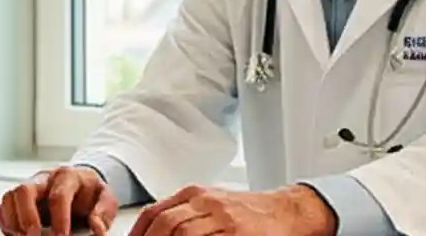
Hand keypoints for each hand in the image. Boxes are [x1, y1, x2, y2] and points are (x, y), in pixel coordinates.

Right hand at [0, 165, 119, 235]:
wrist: (81, 185)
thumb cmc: (90, 193)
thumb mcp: (106, 199)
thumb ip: (103, 212)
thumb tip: (96, 228)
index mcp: (67, 177)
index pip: (58, 196)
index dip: (59, 220)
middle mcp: (44, 179)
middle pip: (25, 190)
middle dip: (27, 218)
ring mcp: (29, 187)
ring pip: (9, 197)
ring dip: (14, 222)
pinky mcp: (18, 198)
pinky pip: (3, 207)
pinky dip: (6, 223)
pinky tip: (17, 234)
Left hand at [128, 184, 334, 235]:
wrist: (287, 211)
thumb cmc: (247, 212)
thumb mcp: (211, 205)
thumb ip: (183, 215)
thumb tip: (151, 232)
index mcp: (196, 194)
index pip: (155, 212)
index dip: (138, 234)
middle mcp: (208, 203)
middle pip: (167, 224)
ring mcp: (225, 220)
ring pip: (185, 234)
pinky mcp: (240, 235)